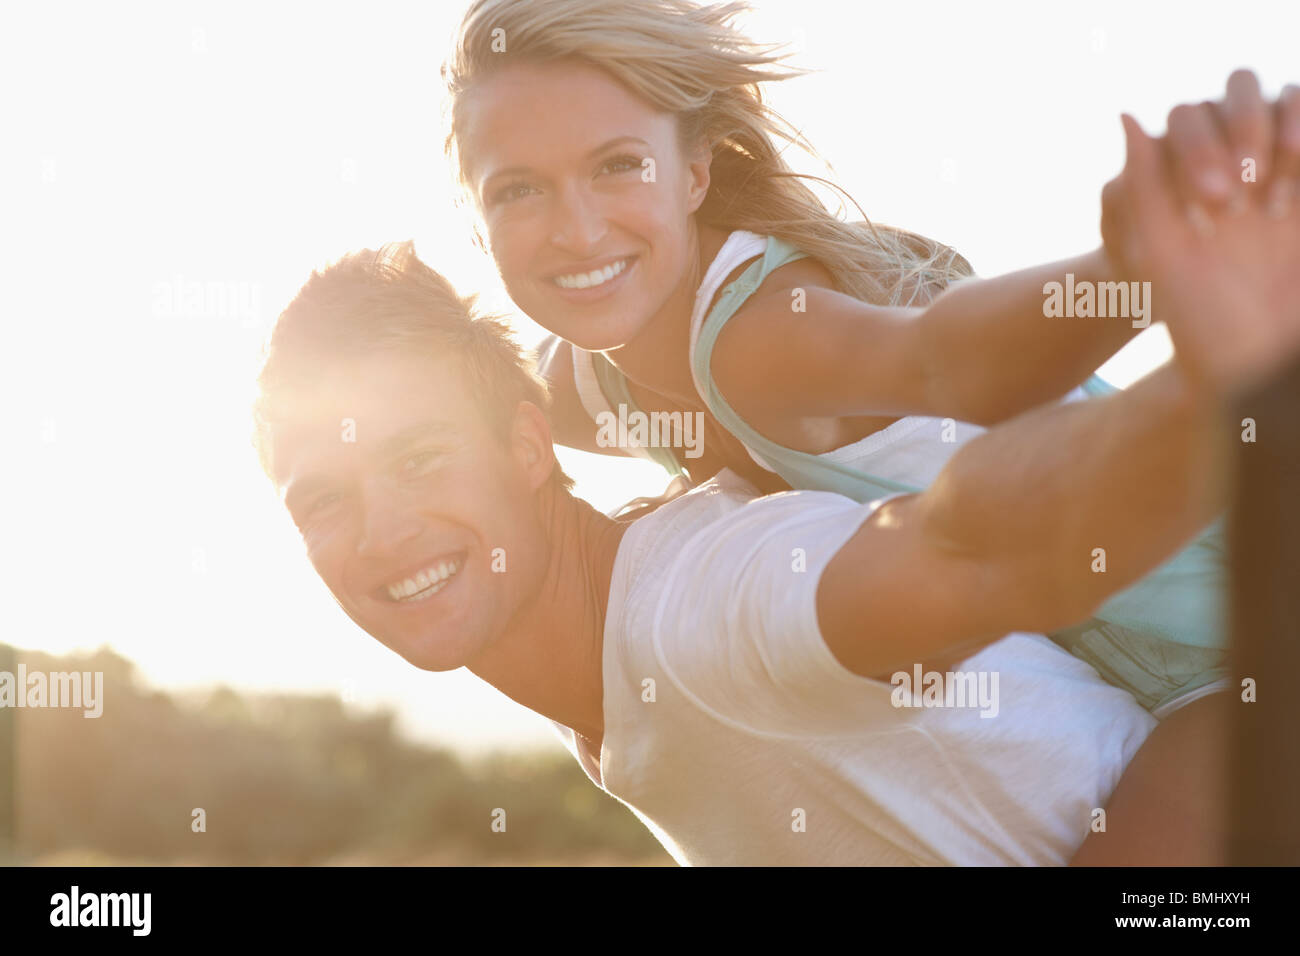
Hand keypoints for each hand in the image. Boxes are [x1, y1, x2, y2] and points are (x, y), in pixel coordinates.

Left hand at [1109, 113, 1299, 394]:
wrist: (1256, 362)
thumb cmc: (1199, 316)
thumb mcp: (1161, 252)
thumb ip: (1145, 184)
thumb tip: (1126, 113)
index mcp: (1184, 177)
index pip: (1192, 119)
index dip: (1200, 147)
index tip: (1208, 201)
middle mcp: (1230, 166)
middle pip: (1239, 100)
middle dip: (1242, 134)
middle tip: (1240, 201)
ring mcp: (1274, 174)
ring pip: (1284, 107)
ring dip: (1282, 137)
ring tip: (1276, 209)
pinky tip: (1292, 207)